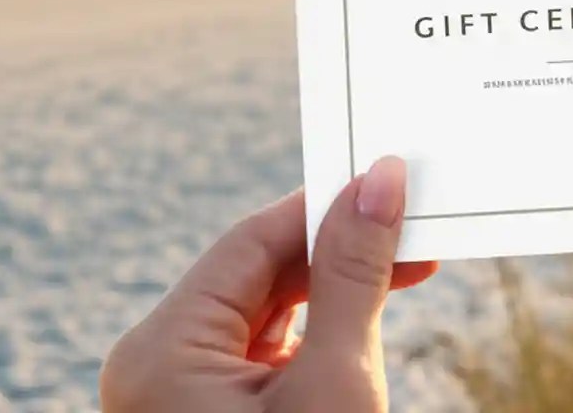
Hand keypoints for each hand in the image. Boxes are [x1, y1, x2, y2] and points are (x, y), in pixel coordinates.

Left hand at [100, 156, 436, 412]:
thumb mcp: (335, 382)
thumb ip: (354, 276)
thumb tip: (378, 182)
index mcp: (160, 352)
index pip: (251, 243)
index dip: (325, 205)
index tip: (391, 181)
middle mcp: (158, 366)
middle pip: (258, 274)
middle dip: (338, 249)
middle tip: (414, 226)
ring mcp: (182, 396)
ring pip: (266, 311)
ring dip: (337, 290)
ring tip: (406, 268)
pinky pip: (267, 351)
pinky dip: (320, 331)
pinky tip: (366, 318)